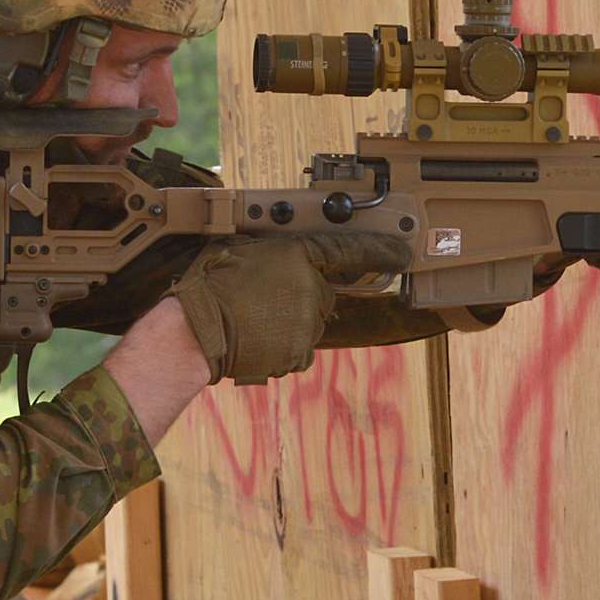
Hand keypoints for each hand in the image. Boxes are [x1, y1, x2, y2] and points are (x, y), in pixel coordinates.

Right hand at [167, 230, 413, 384]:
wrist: (197, 331)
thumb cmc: (212, 285)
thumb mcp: (243, 248)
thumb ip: (277, 250)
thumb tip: (287, 253)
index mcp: (298, 254)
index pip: (350, 250)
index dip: (380, 251)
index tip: (402, 253)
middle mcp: (312, 287)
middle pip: (323, 292)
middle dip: (302, 294)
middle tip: (265, 297)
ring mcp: (309, 323)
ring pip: (310, 321)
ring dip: (290, 320)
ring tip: (254, 318)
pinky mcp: (301, 351)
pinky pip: (299, 346)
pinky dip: (283, 344)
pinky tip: (257, 337)